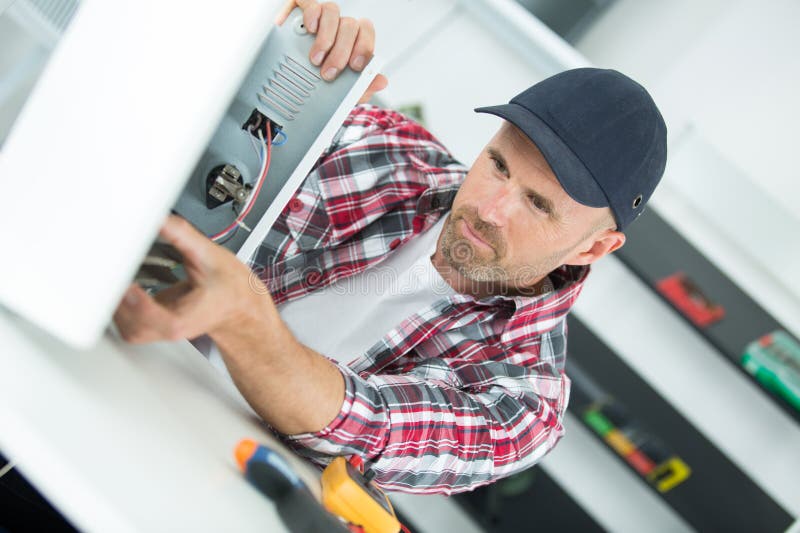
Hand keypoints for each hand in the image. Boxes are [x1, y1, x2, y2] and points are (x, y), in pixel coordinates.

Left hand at [113, 216, 265, 343]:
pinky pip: (128, 322)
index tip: (125, 283)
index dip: (135, 302)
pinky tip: (121, 285)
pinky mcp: (152, 325)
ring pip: (126, 329)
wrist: (240, 306)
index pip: (152, 318)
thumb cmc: (232, 289)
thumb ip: (182, 235)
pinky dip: (121, 305)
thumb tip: (159, 218)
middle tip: (109, 273)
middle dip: (117, 301)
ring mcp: (159, 330)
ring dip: (115, 304)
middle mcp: (170, 328)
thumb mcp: (211, 256)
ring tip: (112, 275)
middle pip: (132, 326)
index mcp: (186, 316)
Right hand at [275, 0, 387, 102]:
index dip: (364, 47)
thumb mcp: (341, 91)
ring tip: (315, 58)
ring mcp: (321, 16)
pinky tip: (308, 30)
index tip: (355, 66)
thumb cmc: (319, 83)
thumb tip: (381, 81)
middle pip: (349, 25)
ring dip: (326, 37)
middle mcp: (339, 25)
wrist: (292, 83)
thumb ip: (361, 87)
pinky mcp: (301, 10)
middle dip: (341, 51)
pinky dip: (310, 14)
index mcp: (353, 39)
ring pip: (332, 11)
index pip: (366, 31)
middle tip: (328, 72)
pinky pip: (309, 2)